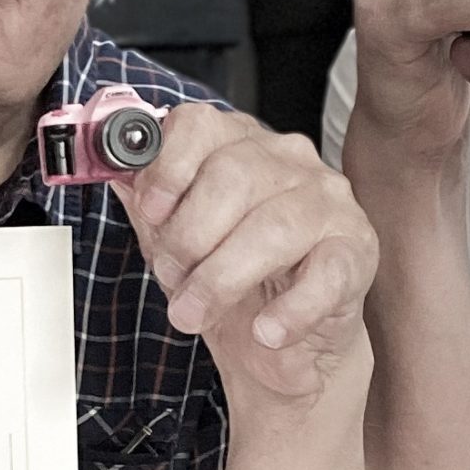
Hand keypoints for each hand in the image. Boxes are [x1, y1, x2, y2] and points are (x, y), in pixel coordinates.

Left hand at [113, 105, 376, 405]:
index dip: (167, 167)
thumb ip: (149, 206)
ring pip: (274, 226)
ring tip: (193, 314)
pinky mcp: (358, 250)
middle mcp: (289, 161)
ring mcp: (329, 202)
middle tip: (170, 278)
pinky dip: (289, 310)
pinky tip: (265, 331)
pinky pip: (325, 273)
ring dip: (222, 279)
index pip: (200, 124)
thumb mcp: (178, 244)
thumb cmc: (234, 283)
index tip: (150, 211)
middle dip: (189, 235)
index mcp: (239, 144)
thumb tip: (112, 173)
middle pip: (234, 175)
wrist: (286, 345)